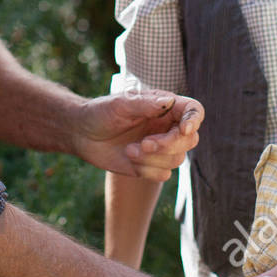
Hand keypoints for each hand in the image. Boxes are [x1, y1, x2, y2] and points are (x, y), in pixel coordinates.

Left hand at [71, 89, 203, 180]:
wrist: (82, 133)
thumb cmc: (101, 112)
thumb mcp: (120, 104)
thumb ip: (145, 104)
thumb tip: (170, 102)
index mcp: (165, 107)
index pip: (194, 111)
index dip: (195, 120)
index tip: (184, 129)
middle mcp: (167, 127)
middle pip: (190, 140)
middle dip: (168, 145)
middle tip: (144, 144)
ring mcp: (161, 148)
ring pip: (177, 159)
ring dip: (153, 158)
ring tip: (129, 150)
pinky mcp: (151, 166)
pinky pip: (163, 174)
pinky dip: (146, 170)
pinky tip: (129, 158)